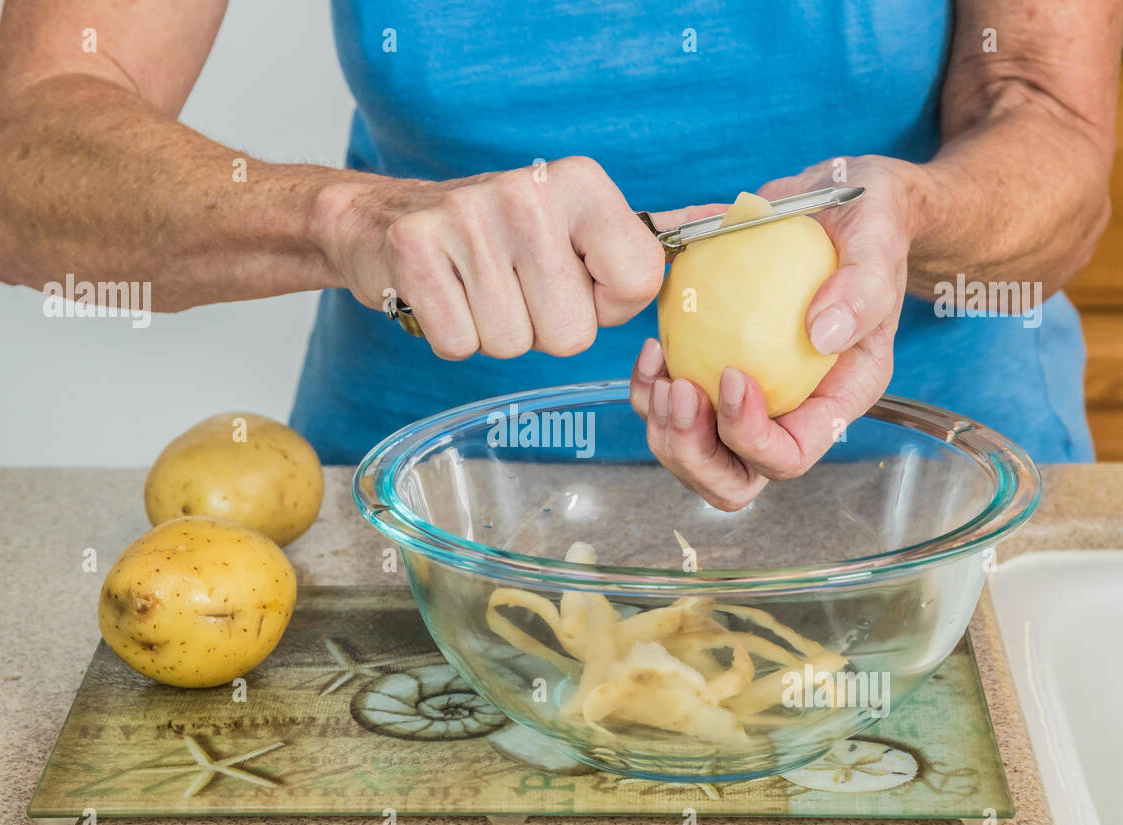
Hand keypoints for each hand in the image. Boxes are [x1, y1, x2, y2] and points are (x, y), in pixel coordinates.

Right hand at [317, 157, 670, 359]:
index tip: (572, 276)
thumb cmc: (499, 238)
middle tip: (513, 286)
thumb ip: (646, 241)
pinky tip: (444, 296)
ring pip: (514, 344)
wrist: (385, 218)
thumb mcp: (578, 223)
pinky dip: (452, 335)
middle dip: (544, 326)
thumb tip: (737, 224)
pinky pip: (460, 345)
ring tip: (476, 288)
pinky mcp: (415, 252)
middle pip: (571, 332)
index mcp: (583, 183)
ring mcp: (468, 219)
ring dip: (496, 332)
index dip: (605, 303)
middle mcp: (529, 193)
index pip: (638, 284)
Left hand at [630, 155, 913, 510]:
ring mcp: (746, 398)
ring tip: (658, 369)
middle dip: (693, 453)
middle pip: (732, 478)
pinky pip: (669, 408)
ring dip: (662, 424)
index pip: (788, 457)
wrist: (833, 204)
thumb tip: (823, 335)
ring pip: (692, 453)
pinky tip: (650, 350)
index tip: (730, 375)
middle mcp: (788, 411)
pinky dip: (647, 390)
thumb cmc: (867, 226)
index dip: (749, 436)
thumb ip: (862, 287)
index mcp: (836, 399)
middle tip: (678, 391)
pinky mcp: (710, 371)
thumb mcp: (878, 240)